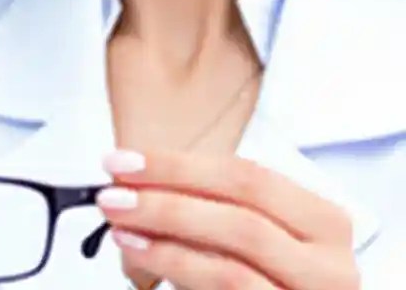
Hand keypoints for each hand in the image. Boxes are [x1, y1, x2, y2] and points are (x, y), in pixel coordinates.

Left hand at [97, 149, 359, 289]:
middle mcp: (330, 262)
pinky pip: (228, 286)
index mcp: (323, 222)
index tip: (121, 161)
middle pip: (242, 213)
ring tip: (117, 223)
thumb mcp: (242, 236)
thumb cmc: (259, 278)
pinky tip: (138, 253)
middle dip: (167, 197)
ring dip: (166, 231)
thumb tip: (131, 182)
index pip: (248, 177)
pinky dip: (174, 264)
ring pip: (235, 253)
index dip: (179, 165)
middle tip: (110, 192)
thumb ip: (205, 209)